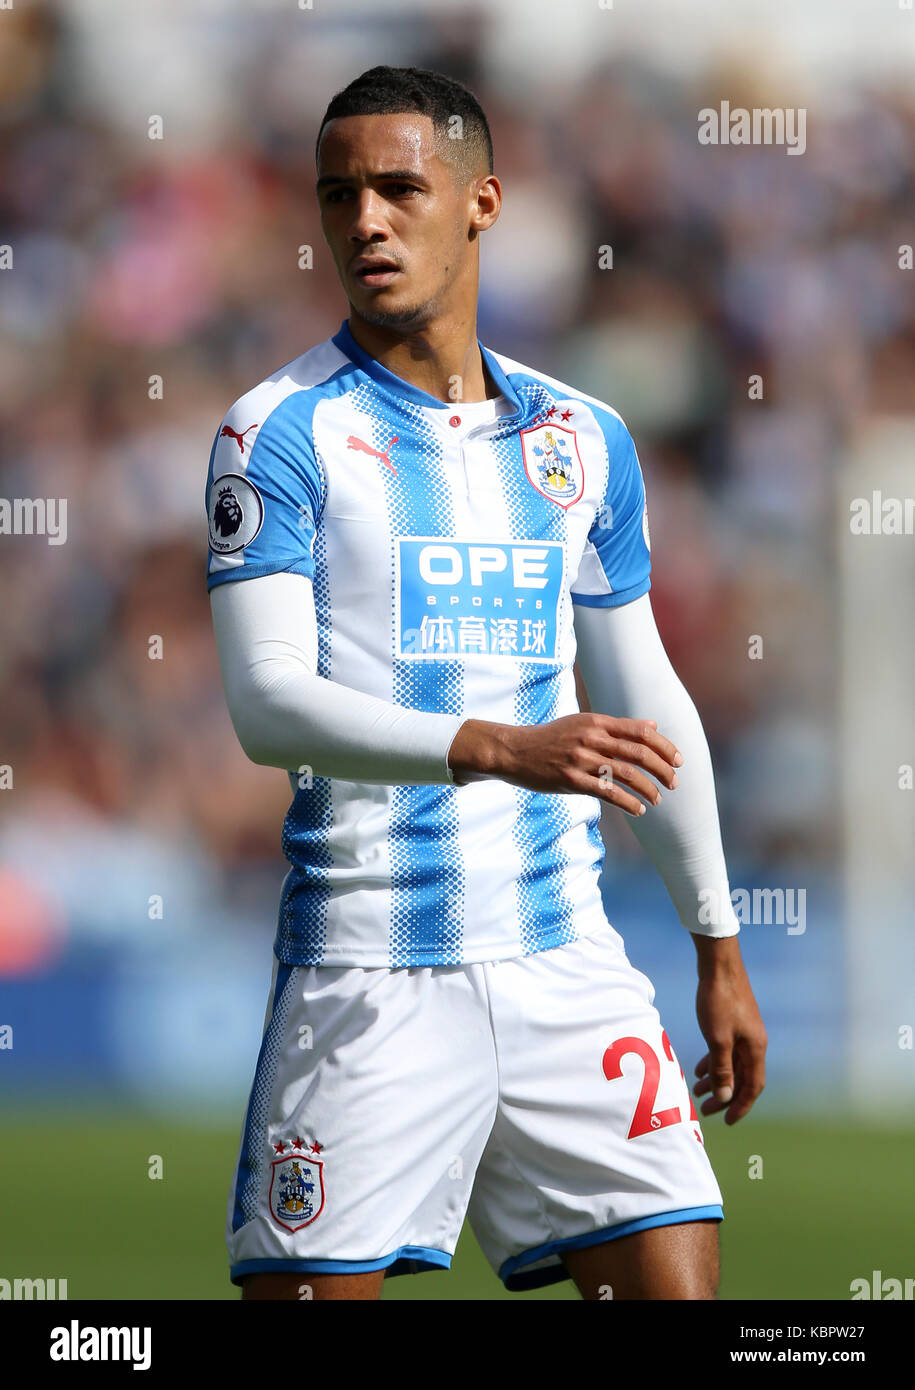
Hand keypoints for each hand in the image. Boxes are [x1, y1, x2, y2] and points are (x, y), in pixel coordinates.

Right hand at [446, 713, 680, 816]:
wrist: (514, 750)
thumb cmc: (550, 738)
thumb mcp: (583, 724)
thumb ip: (618, 726)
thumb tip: (653, 726)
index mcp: (597, 722)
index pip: (641, 732)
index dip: (664, 746)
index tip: (678, 760)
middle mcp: (591, 737)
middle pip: (639, 752)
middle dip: (663, 769)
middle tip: (674, 783)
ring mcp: (581, 759)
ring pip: (627, 774)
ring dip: (649, 789)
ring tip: (658, 800)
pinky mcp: (571, 780)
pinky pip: (608, 792)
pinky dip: (629, 803)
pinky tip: (638, 810)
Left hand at [692, 935, 766, 1123]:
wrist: (719, 964)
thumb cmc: (718, 1000)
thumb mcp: (717, 1039)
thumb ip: (722, 1069)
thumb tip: (725, 1097)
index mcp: (755, 1048)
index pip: (753, 1086)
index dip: (741, 1106)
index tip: (727, 1121)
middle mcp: (753, 1042)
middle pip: (741, 1077)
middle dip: (725, 1096)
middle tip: (706, 1111)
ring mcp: (743, 1031)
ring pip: (731, 1064)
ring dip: (716, 1080)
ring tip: (697, 1093)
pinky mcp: (733, 1021)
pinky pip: (725, 1050)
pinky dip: (713, 1062)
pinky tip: (699, 1069)